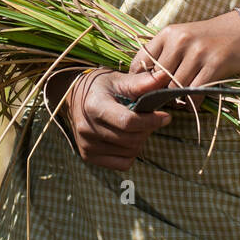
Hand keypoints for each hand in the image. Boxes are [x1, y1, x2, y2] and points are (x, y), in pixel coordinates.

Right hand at [48, 65, 176, 169]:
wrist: (73, 96)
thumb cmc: (101, 86)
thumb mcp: (120, 79)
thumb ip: (143, 82)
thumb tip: (165, 75)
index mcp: (95, 106)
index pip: (128, 122)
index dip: (151, 121)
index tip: (166, 116)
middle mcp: (88, 129)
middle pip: (131, 139)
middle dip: (147, 129)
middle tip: (150, 118)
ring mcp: (86, 145)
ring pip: (130, 152)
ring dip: (140, 140)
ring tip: (136, 126)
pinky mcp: (88, 156)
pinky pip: (122, 164)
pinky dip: (130, 153)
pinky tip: (127, 139)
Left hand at [127, 12, 239, 108]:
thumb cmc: (213, 37)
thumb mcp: (185, 36)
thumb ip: (165, 53)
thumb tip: (145, 80)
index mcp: (168, 33)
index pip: (142, 61)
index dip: (139, 80)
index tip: (143, 90)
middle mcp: (180, 41)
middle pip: (157, 78)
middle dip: (159, 93)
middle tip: (163, 101)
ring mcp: (198, 53)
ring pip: (175, 87)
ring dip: (177, 99)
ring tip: (180, 101)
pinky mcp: (214, 65)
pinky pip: (195, 92)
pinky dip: (192, 102)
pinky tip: (194, 101)